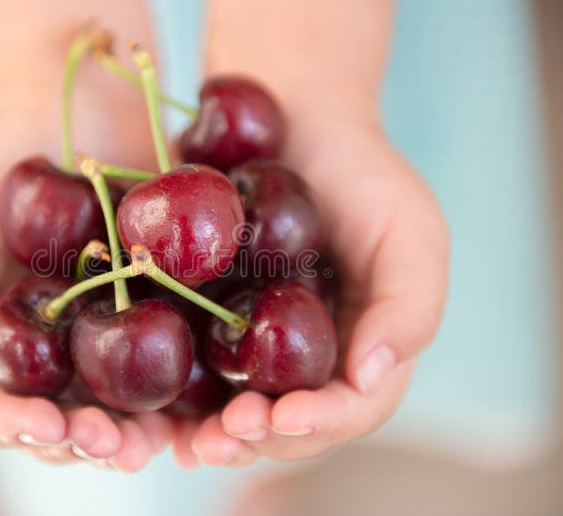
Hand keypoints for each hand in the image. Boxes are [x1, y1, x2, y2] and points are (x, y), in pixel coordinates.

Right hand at [0, 105, 169, 471]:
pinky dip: (183, 394)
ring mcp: (109, 336)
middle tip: (112, 446)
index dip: (14, 427)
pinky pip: (174, 361)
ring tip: (152, 443)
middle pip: (65, 421)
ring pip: (121, 407)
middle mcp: (54, 354)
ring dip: (136, 435)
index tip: (46, 426)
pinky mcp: (162, 310)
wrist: (75, 107)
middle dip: (85, 444)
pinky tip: (197, 407)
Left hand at [178, 121, 449, 465]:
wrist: (295, 120)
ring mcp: (254, 344)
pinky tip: (152, 411)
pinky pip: (191, 366)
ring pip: (235, 408)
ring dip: (212, 434)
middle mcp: (307, 360)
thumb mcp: (410, 231)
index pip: (351, 407)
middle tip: (223, 436)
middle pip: (287, 423)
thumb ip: (409, 306)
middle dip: (258, 438)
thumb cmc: (364, 175)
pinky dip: (175, 397)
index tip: (284, 416)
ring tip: (187, 441)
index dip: (321, 422)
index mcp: (361, 349)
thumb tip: (368, 377)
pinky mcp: (206, 319)